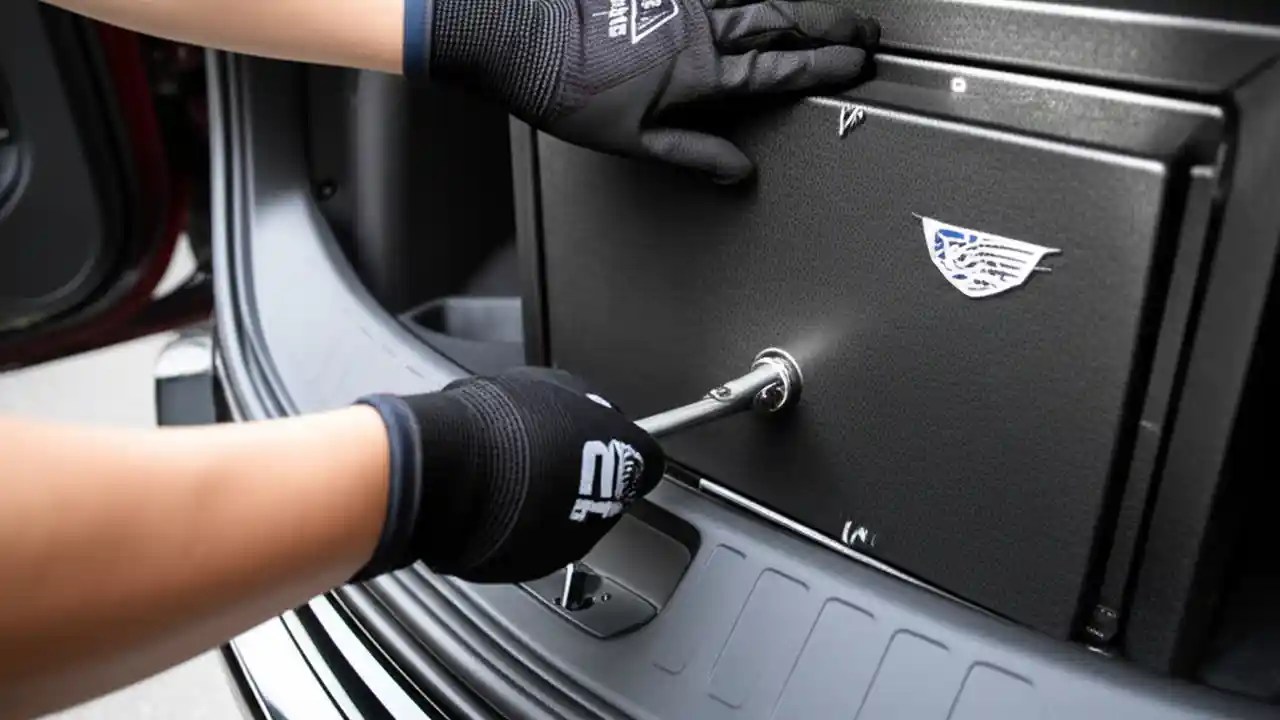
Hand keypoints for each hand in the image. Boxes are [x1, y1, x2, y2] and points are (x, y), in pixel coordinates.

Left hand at [354, 368, 665, 582]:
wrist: (439, 471)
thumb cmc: (506, 508)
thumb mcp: (566, 541)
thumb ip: (589, 520)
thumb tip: (588, 515)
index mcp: (619, 440)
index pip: (643, 459)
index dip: (629, 484)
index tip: (617, 499)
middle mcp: (584, 400)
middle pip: (598, 430)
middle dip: (585, 459)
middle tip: (563, 498)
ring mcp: (536, 385)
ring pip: (553, 416)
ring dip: (542, 443)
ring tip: (517, 486)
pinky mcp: (492, 383)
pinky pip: (510, 413)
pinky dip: (505, 435)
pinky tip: (487, 468)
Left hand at [414, 0, 878, 182]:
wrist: (520, 35)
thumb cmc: (566, 90)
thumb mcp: (631, 141)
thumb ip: (692, 154)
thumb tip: (738, 172)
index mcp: (699, 74)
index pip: (777, 69)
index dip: (822, 66)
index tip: (857, 65)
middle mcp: (699, 29)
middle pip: (780, 22)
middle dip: (828, 27)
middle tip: (864, 31)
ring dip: (796, 3)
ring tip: (826, 11)